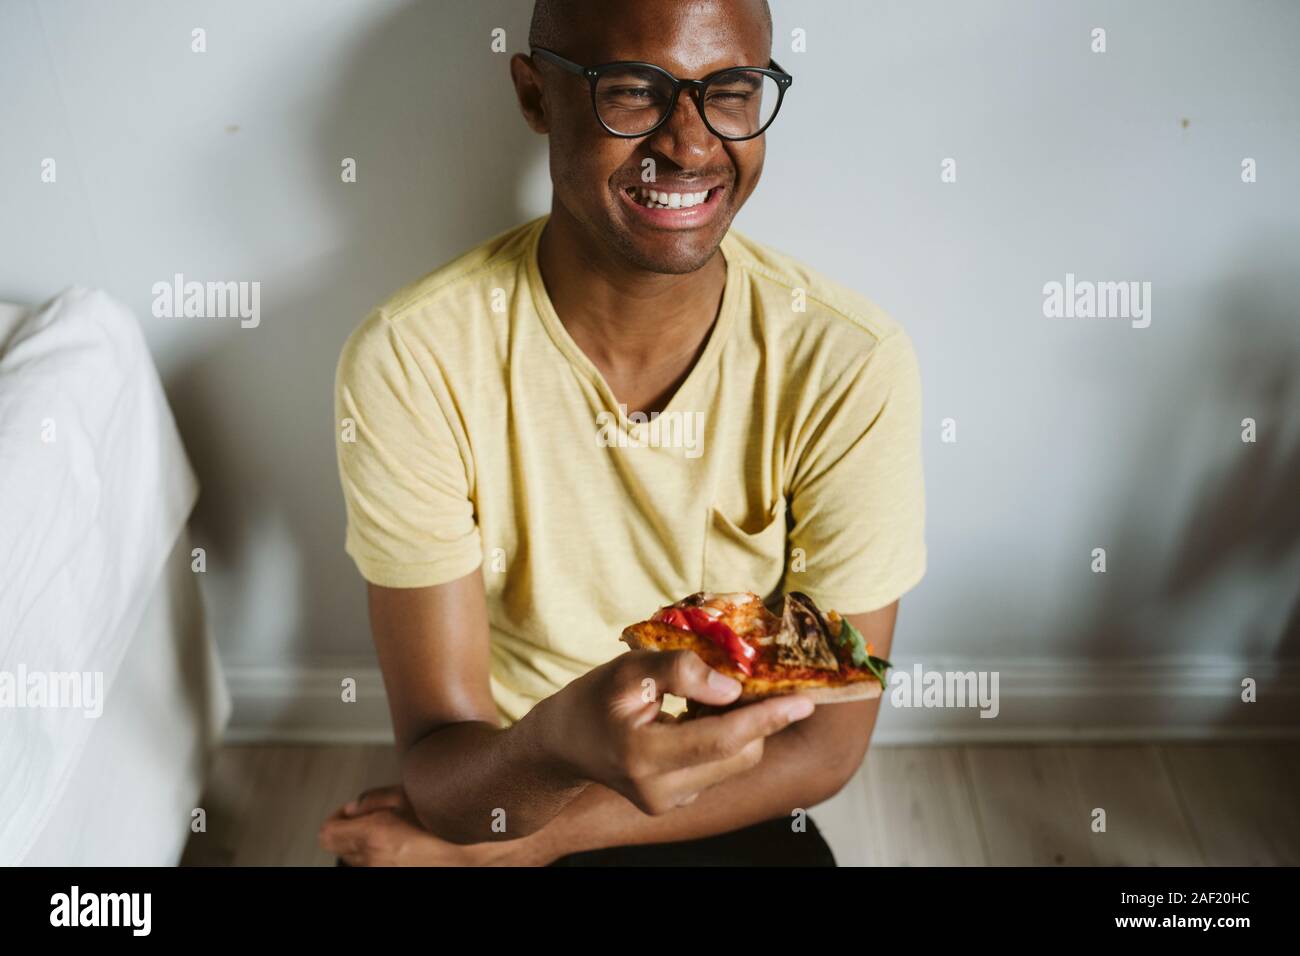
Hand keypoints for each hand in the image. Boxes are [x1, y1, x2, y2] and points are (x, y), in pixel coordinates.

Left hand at [319, 785, 542, 865]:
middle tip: (385, 814)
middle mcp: (383, 866)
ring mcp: (402, 879)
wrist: (512, 840)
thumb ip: (378, 798)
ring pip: (370, 864)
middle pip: (346, 851)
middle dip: (359, 832)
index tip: (354, 811)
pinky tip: (424, 844)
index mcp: (377, 839)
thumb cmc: (470, 810)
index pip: (330, 833)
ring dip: (379, 847)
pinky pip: (394, 870)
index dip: (339, 818)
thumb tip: (355, 807)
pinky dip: (399, 859)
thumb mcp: (420, 789)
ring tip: (409, 828)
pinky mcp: (418, 881)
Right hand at [530, 649, 813, 815]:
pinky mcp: (675, 804)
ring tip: (713, 698)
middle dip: (755, 717)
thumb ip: (680, 672)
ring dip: (741, 728)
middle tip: (750, 681)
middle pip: (738, 754)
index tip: (804, 701)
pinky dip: (724, 741)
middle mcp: (660, 792)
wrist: (563, 745)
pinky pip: (720, 769)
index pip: (721, 740)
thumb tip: (732, 687)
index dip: (766, 718)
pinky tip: (700, 719)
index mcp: (643, 756)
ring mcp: (669, 804)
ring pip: (735, 763)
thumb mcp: (629, 670)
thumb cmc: (594, 699)